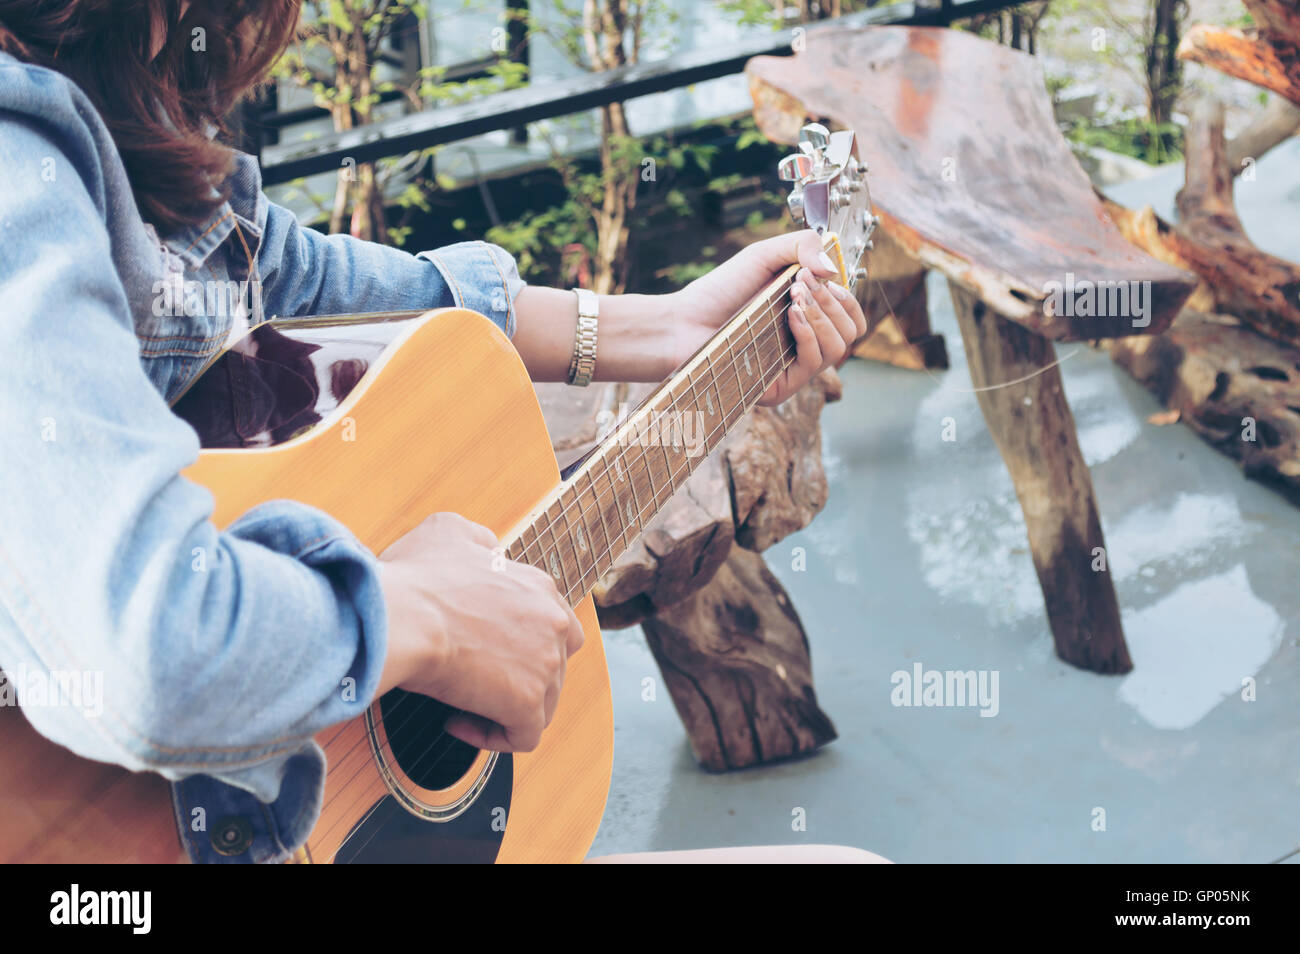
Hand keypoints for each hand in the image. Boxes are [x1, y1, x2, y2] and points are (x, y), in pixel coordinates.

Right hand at [375, 512, 584, 751]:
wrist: (402, 617)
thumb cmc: (414, 578)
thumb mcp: (448, 531)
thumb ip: (478, 538)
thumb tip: (489, 548)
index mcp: (539, 586)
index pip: (555, 625)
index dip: (522, 645)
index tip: (483, 651)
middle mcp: (553, 622)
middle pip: (553, 667)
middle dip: (516, 679)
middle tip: (475, 681)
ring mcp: (545, 663)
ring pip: (541, 705)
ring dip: (502, 709)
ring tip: (461, 705)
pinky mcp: (526, 702)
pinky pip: (523, 736)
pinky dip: (491, 736)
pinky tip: (457, 722)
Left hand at [667, 229, 867, 405]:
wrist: (683, 322)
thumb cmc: (719, 291)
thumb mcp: (763, 255)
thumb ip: (802, 246)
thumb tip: (835, 269)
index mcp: (807, 318)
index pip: (850, 316)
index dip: (846, 295)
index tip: (820, 275)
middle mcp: (805, 345)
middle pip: (852, 332)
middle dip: (835, 301)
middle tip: (803, 283)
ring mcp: (794, 368)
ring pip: (839, 348)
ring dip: (824, 316)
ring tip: (796, 296)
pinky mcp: (781, 387)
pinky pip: (815, 363)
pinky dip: (810, 334)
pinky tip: (794, 315)